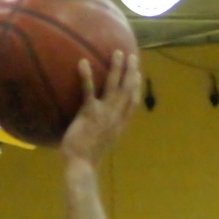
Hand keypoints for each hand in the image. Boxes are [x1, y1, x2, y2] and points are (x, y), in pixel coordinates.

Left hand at [61, 51, 140, 166]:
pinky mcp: (90, 112)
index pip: (133, 102)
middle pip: (128, 89)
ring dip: (117, 67)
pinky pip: (89, 90)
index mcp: (120, 124)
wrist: (81, 165)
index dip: (136, 87)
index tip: (137, 75)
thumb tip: (97, 128)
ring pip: (114, 85)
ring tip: (118, 53)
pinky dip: (87, 75)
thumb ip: (103, 132)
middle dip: (131, 71)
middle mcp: (116, 116)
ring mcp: (105, 113)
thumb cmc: (87, 158)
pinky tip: (82, 62)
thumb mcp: (102, 143)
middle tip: (132, 56)